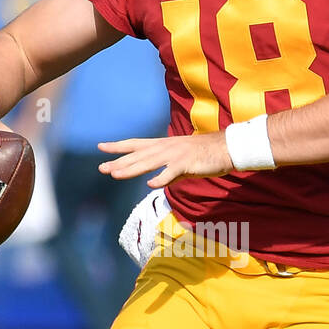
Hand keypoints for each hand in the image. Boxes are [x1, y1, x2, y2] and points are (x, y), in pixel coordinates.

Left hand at [97, 131, 232, 187]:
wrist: (227, 149)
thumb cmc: (205, 156)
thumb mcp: (182, 164)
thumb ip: (167, 173)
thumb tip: (154, 182)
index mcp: (163, 145)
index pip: (135, 144)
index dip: (118, 146)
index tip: (100, 147)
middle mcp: (166, 148)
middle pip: (138, 155)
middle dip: (119, 161)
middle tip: (102, 168)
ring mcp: (176, 155)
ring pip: (149, 163)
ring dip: (131, 169)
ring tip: (115, 174)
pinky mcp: (187, 163)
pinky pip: (171, 173)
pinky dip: (161, 179)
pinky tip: (150, 184)